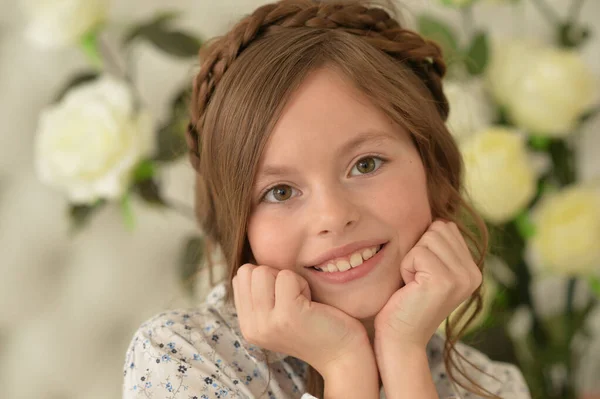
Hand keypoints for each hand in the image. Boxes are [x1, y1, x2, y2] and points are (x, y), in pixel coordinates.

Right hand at [232, 264, 371, 375]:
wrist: (342, 356)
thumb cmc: (314, 327)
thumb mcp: (276, 315)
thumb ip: (260, 296)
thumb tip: (250, 266)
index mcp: (247, 326)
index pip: (240, 278)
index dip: (266, 278)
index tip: (284, 298)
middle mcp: (252, 327)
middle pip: (248, 271)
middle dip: (274, 276)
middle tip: (295, 298)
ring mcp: (267, 322)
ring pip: (263, 271)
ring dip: (288, 279)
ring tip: (302, 301)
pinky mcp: (287, 315)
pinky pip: (286, 276)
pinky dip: (302, 283)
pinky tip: (311, 304)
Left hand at [374, 219, 481, 347]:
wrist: (400, 338)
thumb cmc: (406, 301)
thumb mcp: (429, 269)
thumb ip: (439, 246)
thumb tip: (438, 214)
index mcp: (472, 269)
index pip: (445, 226)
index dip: (424, 245)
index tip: (422, 274)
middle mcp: (473, 273)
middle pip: (437, 229)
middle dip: (418, 250)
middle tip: (416, 280)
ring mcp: (461, 277)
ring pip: (427, 238)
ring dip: (411, 260)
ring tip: (414, 284)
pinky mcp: (443, 281)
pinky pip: (416, 253)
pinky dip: (405, 268)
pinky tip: (410, 289)